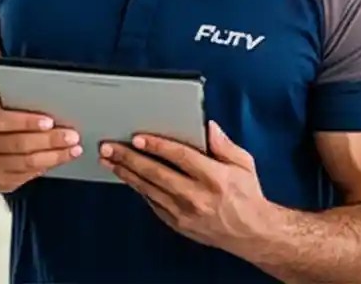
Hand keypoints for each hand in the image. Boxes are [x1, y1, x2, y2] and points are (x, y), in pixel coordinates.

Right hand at [0, 88, 82, 192]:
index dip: (26, 122)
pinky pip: (26, 176)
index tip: (49, 121)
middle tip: (72, 135)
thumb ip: (8, 98)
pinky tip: (59, 159)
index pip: (0, 121)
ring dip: (53, 156)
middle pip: (17, 144)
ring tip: (73, 148)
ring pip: (25, 163)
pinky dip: (46, 167)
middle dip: (49, 140)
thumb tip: (42, 94)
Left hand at [99, 121, 274, 251]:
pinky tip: (127, 178)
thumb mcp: (243, 164)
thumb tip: (208, 126)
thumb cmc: (247, 195)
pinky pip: (153, 203)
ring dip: (127, 174)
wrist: (252, 234)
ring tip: (109, 161)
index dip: (157, 145)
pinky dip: (139, 189)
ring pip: (149, 189)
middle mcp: (197, 196)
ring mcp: (185, 213)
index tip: (136, 137)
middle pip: (156, 173)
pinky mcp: (178, 224)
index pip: (180, 157)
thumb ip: (224, 145)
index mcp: (215, 177)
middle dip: (129, 158)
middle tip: (108, 147)